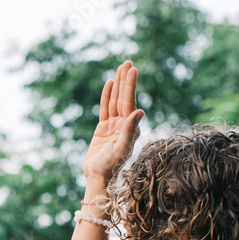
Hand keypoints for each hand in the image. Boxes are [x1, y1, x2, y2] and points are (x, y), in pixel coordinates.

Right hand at [84, 60, 143, 185]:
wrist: (97, 176)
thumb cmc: (110, 165)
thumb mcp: (120, 148)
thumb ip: (130, 130)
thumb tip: (140, 111)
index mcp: (130, 129)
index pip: (130, 103)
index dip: (130, 86)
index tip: (132, 70)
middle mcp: (124, 125)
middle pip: (124, 98)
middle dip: (126, 81)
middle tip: (128, 62)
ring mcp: (114, 126)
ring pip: (115, 101)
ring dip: (118, 85)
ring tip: (120, 68)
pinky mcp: (103, 129)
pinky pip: (105, 109)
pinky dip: (107, 96)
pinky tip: (110, 83)